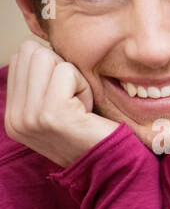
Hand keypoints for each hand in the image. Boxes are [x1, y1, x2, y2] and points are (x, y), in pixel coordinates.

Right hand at [4, 40, 117, 168]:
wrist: (117, 166)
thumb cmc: (97, 131)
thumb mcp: (60, 107)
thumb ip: (42, 80)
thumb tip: (38, 43)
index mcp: (13, 115)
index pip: (22, 57)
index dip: (54, 68)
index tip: (69, 99)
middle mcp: (15, 117)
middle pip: (31, 52)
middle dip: (62, 70)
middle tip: (78, 102)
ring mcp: (29, 116)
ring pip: (46, 57)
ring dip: (73, 78)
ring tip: (82, 107)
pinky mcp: (50, 113)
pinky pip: (65, 72)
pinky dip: (84, 86)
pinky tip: (88, 111)